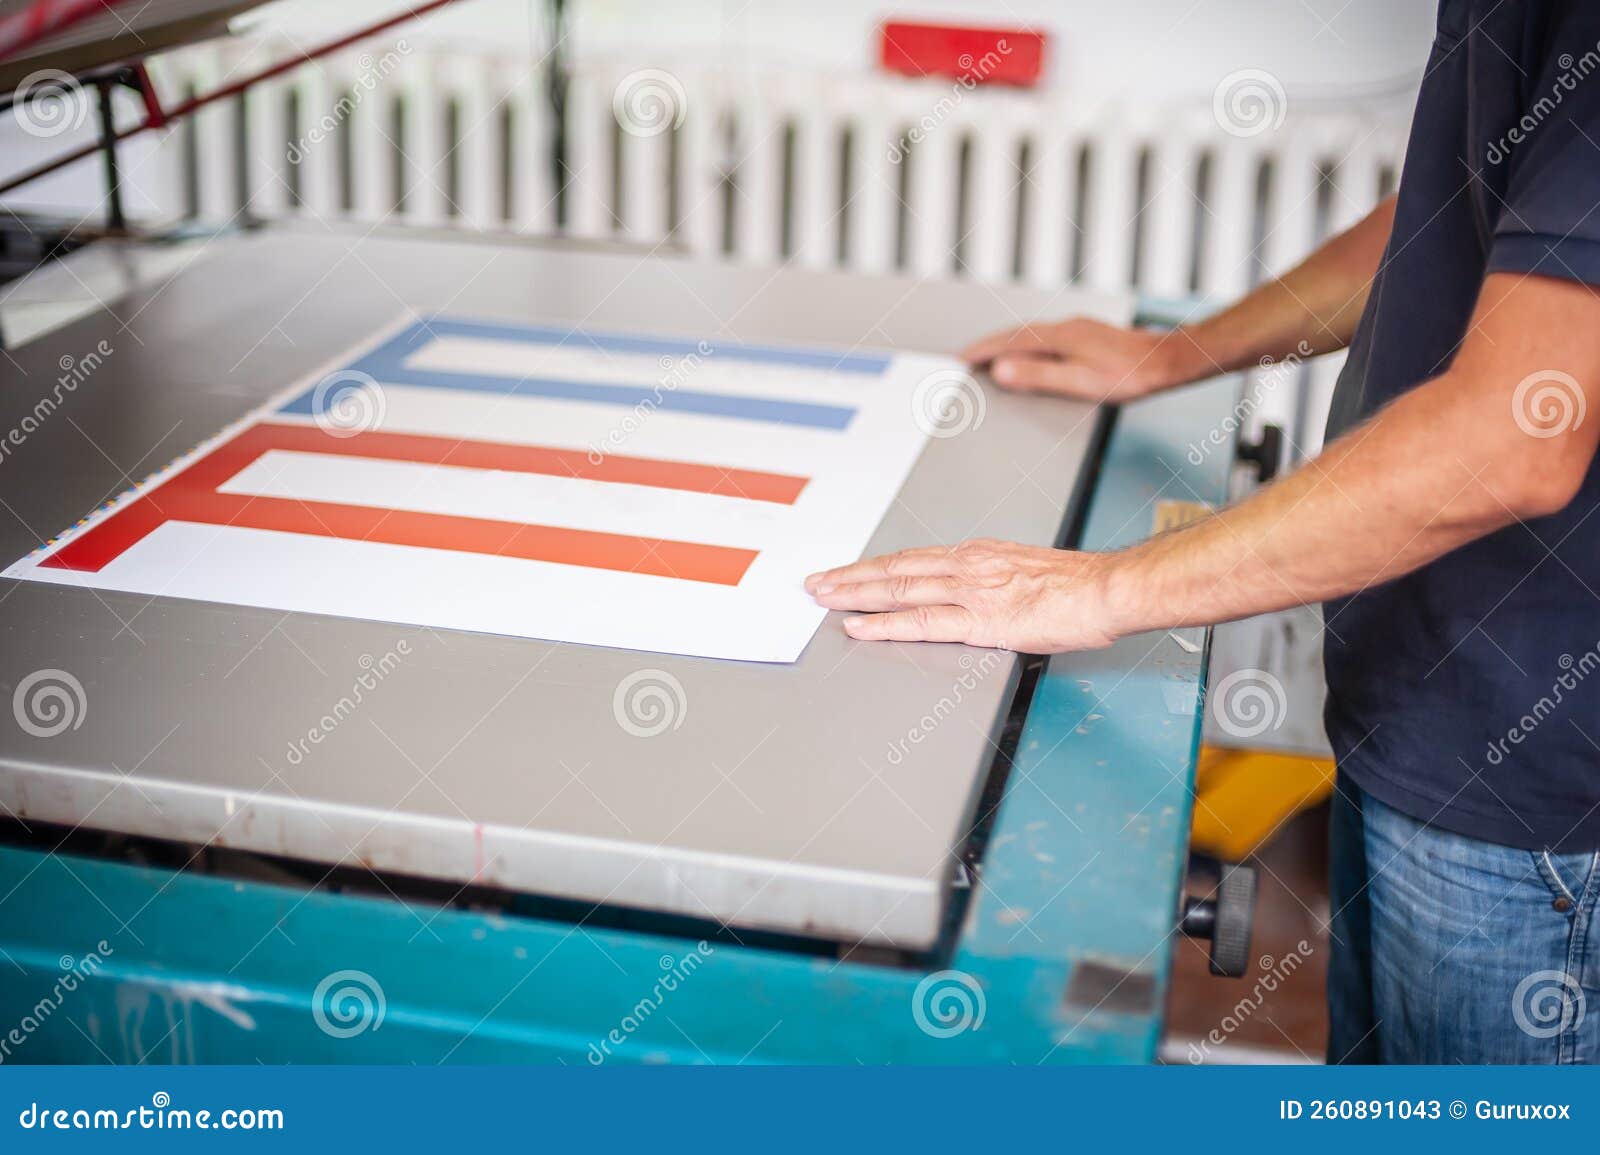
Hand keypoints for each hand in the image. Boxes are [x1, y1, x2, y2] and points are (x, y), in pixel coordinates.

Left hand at [804, 539, 1125, 652]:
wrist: (1108, 589)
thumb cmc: (1079, 586)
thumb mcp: (1026, 571)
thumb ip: (993, 581)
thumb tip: (974, 595)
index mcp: (978, 555)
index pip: (913, 559)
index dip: (875, 567)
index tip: (847, 573)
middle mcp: (968, 566)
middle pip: (896, 569)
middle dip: (851, 577)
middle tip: (816, 583)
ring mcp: (973, 591)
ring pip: (900, 589)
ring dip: (855, 594)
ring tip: (824, 599)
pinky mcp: (983, 620)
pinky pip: (923, 621)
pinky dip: (886, 624)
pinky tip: (860, 626)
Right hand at [960, 317, 1198, 401]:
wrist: (1165, 362)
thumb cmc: (1127, 376)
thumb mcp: (1078, 382)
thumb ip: (1038, 376)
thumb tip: (1001, 369)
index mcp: (1059, 337)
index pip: (1010, 342)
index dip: (983, 350)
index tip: (962, 358)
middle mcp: (1066, 327)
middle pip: (1018, 333)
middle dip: (990, 344)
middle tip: (968, 355)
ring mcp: (1078, 329)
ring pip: (1033, 332)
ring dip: (1008, 342)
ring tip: (992, 353)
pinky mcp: (1088, 335)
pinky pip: (1047, 335)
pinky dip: (1029, 343)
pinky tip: (1033, 352)